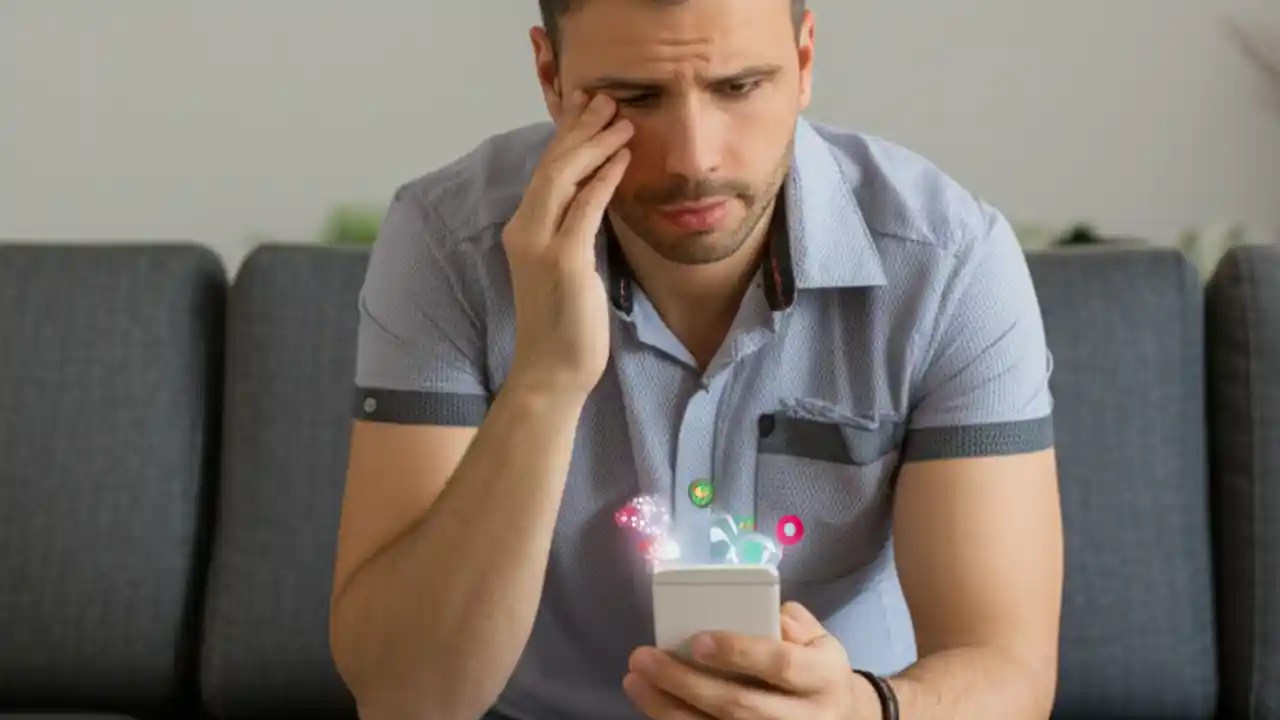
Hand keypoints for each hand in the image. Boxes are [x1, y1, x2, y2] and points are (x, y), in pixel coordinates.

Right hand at [502, 92, 633, 401]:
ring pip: (563, 177)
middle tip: (607, 98)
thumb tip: (598, 197)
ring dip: (596, 144)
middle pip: (551, 164)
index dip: (567, 134)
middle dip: (581, 127)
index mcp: (522, 230)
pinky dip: (605, 179)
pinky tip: (624, 159)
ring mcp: (541, 245)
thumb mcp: (568, 267)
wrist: (551, 371)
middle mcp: (525, 231)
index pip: (545, 170)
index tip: (590, 108)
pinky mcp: (564, 262)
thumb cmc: (564, 324)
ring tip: (622, 120)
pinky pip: (585, 209)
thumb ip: (574, 231)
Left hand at [624, 603, 874, 718]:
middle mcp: (804, 718)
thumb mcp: (820, 641)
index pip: (780, 665)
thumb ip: (793, 622)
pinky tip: (652, 705)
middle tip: (645, 658)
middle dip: (686, 683)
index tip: (697, 640)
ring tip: (635, 681)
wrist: (840, 719)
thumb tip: (760, 612)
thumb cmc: (817, 671)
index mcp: (823, 678)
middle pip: (739, 706)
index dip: (739, 653)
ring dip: (668, 709)